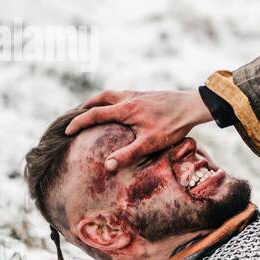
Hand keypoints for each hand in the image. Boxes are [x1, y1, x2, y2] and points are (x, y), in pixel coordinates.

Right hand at [65, 89, 212, 170]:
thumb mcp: (149, 143)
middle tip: (76, 115)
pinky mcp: (148, 94)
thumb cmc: (173, 125)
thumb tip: (108, 166)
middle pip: (100, 98)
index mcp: (125, 110)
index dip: (78, 123)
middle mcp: (128, 98)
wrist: (193, 106)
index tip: (67, 131)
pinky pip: (124, 94)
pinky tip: (121, 107)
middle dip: (86, 107)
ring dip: (100, 100)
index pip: (94, 114)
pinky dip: (114, 99)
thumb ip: (128, 154)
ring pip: (112, 94)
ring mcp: (138, 94)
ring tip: (94, 108)